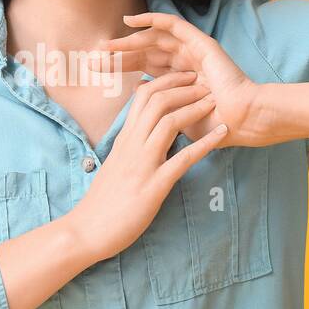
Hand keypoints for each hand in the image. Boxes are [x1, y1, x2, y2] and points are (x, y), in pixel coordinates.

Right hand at [65, 70, 226, 263]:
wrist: (86, 230)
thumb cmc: (102, 201)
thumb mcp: (115, 165)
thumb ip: (130, 147)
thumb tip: (143, 133)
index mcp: (124, 139)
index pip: (143, 97)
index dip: (167, 82)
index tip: (186, 77)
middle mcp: (132, 145)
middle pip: (157, 101)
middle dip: (184, 87)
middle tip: (206, 82)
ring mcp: (142, 164)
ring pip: (169, 122)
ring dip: (195, 108)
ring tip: (216, 101)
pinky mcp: (153, 186)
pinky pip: (183, 159)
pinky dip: (205, 144)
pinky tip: (223, 134)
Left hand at [94, 12, 258, 147]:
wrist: (238, 121)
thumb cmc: (211, 125)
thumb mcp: (174, 117)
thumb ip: (157, 105)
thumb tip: (136, 93)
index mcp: (177, 79)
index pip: (143, 67)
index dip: (120, 66)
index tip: (95, 69)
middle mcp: (183, 62)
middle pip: (144, 52)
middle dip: (118, 54)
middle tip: (92, 58)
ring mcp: (192, 50)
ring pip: (153, 39)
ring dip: (128, 41)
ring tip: (106, 46)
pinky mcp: (200, 42)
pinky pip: (173, 24)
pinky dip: (151, 19)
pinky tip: (130, 21)